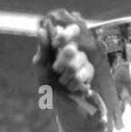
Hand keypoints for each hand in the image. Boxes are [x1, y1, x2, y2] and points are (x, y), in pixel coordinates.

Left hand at [34, 10, 98, 131]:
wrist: (60, 102)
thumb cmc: (48, 81)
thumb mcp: (40, 66)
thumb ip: (42, 48)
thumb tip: (42, 29)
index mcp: (62, 44)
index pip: (71, 29)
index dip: (65, 34)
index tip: (57, 43)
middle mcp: (74, 50)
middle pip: (71, 48)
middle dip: (61, 62)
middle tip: (56, 70)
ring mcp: (83, 60)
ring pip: (77, 63)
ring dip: (67, 76)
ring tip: (63, 82)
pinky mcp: (90, 72)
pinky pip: (84, 74)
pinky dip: (74, 83)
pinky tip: (72, 87)